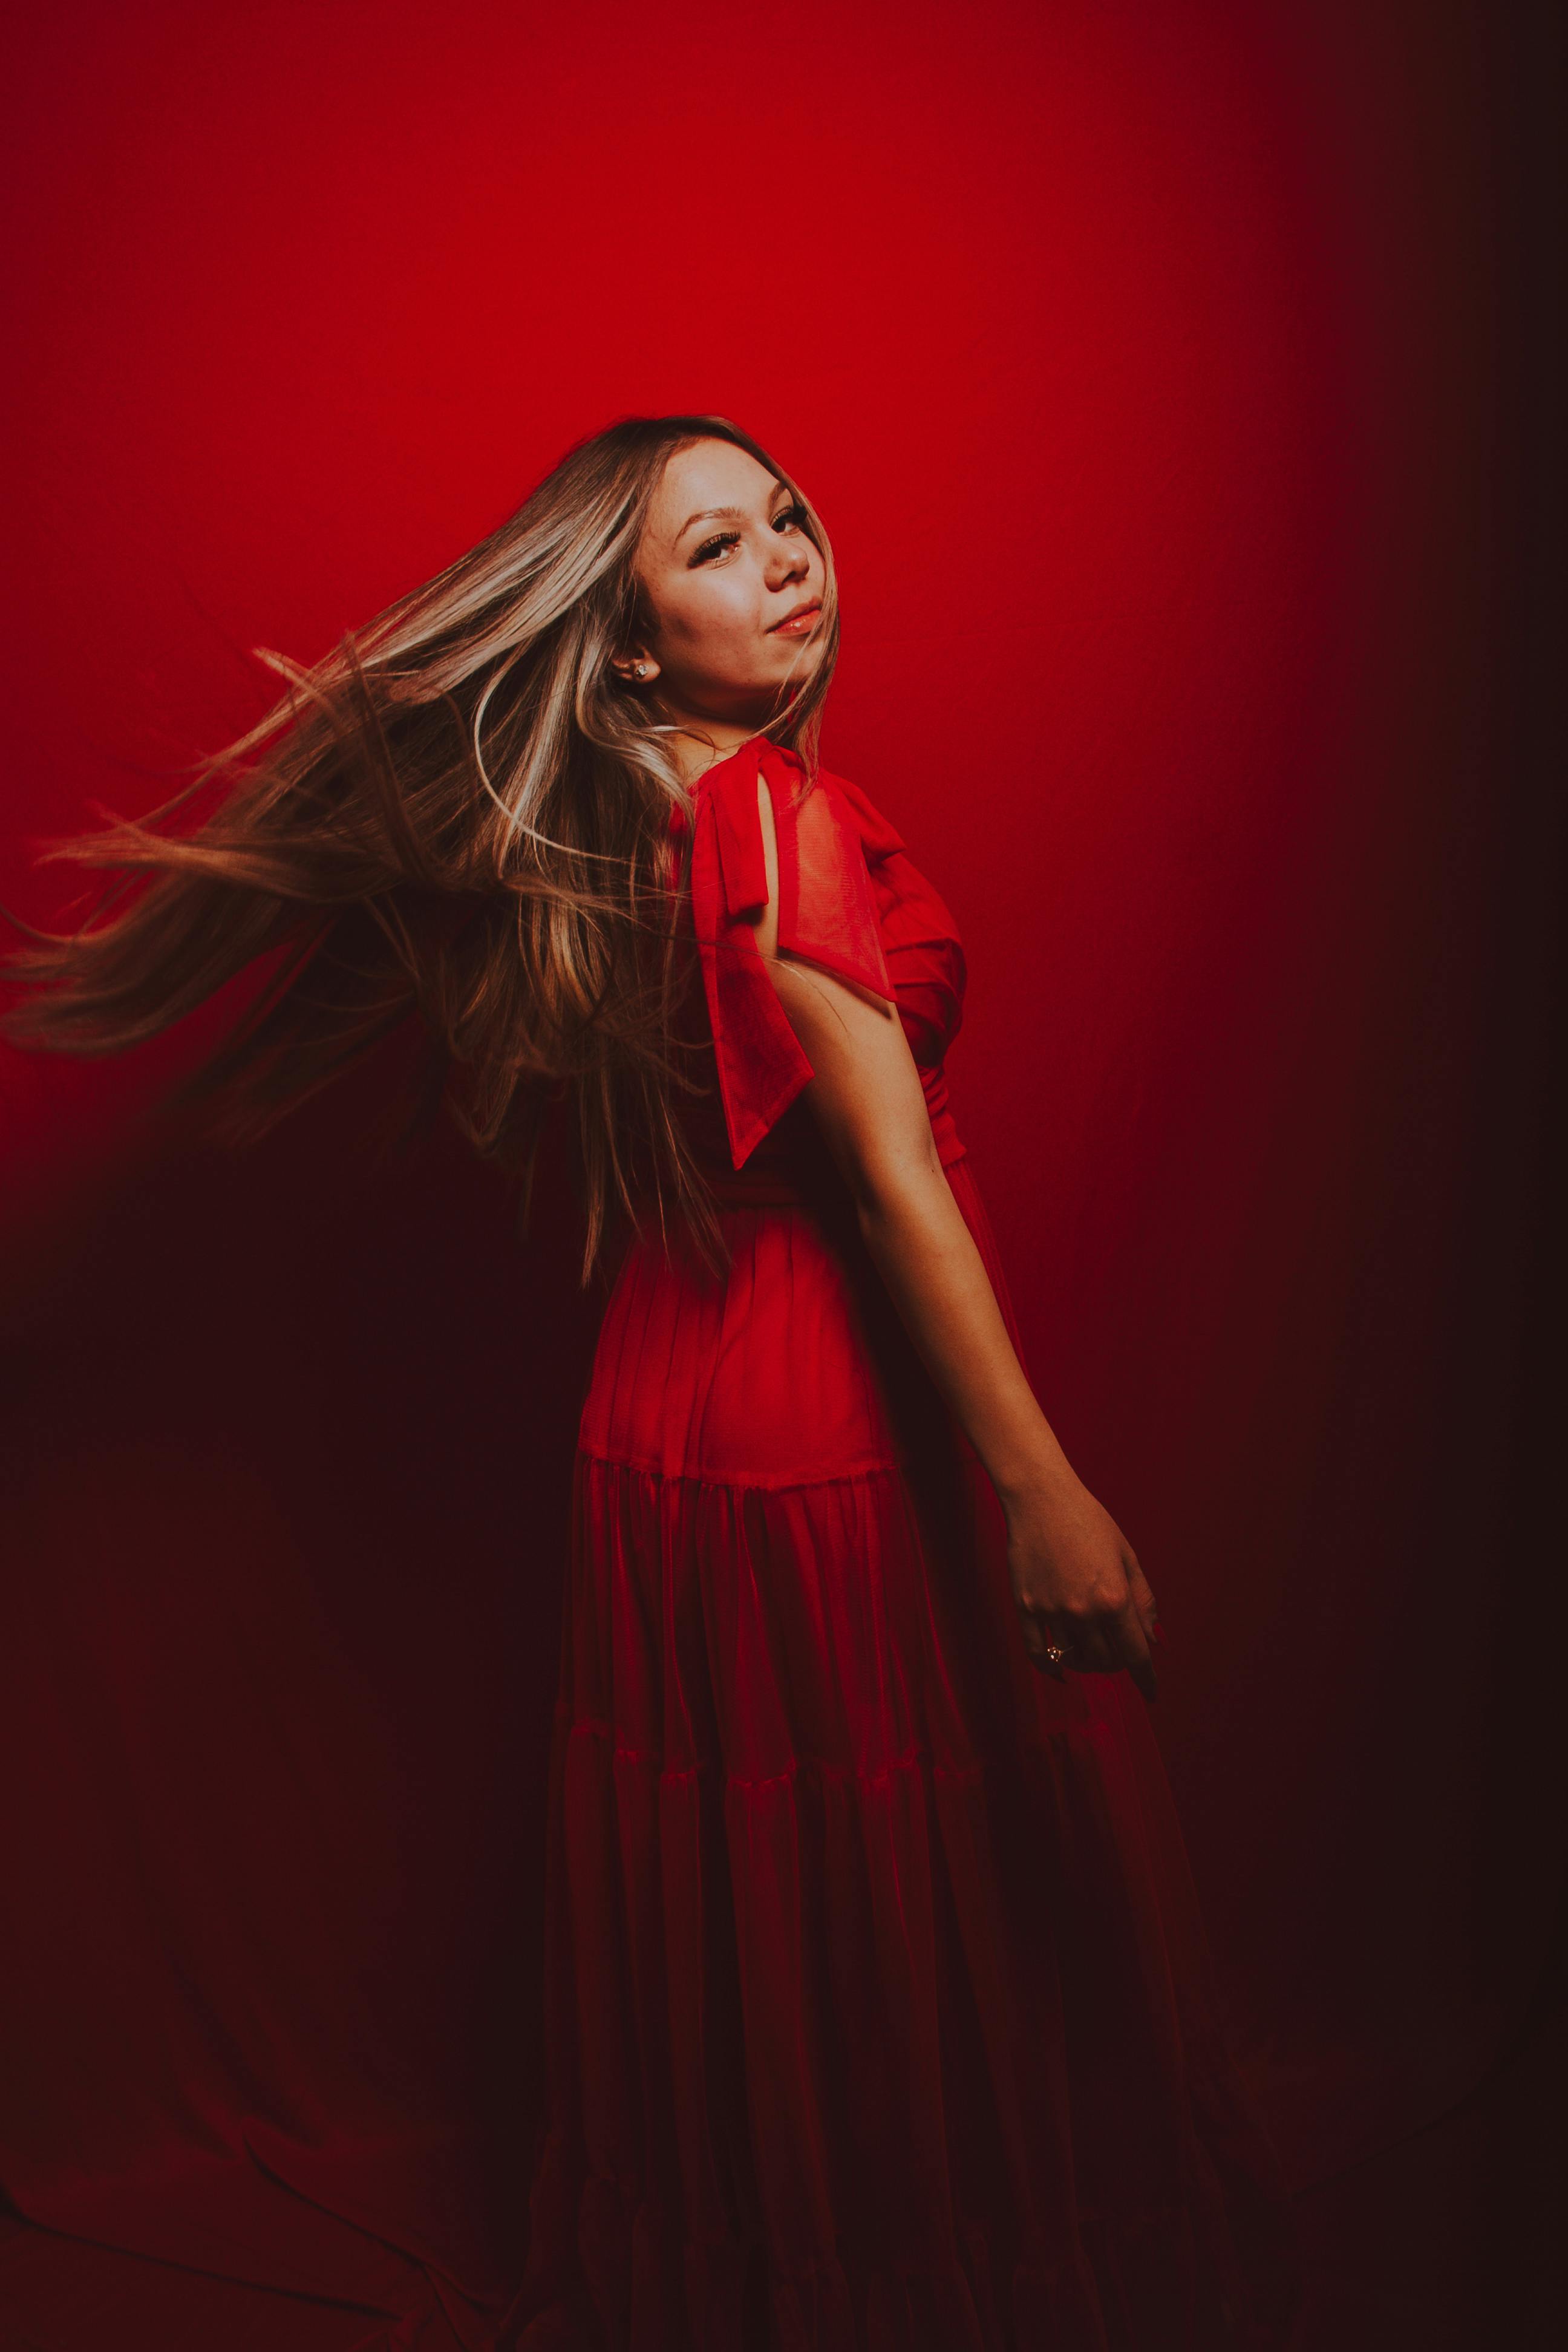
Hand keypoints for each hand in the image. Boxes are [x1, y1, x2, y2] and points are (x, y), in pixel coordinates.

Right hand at [1005, 1476, 1159, 1701]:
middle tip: (1118, 1651)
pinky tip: (1062, 1670)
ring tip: (1092, 1651)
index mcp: (1114, 1598)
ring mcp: (1051, 1611)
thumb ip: (1143, 1600)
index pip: (1136, 1654)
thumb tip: (1153, 1640)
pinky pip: (1038, 1653)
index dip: (1147, 1679)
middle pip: (1106, 1662)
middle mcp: (1083, 1611)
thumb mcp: (1127, 1556)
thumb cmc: (1089, 1521)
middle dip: (1118, 1664)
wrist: (1040, 1498)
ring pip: (1075, 1660)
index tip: (1152, 1694)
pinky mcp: (1025, 1608)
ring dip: (1088, 1663)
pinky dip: (1052, 1668)